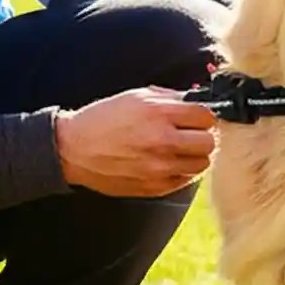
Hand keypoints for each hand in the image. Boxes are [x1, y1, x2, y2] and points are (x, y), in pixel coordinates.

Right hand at [54, 87, 216, 196]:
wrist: (74, 150)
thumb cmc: (103, 120)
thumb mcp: (135, 97)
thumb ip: (169, 98)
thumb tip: (194, 101)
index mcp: (159, 114)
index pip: (206, 116)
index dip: (203, 115)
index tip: (197, 117)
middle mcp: (163, 142)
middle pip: (209, 142)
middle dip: (203, 135)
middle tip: (192, 133)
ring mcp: (160, 168)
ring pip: (202, 164)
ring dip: (195, 155)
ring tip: (181, 150)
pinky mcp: (154, 187)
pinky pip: (186, 181)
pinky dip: (182, 171)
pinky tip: (168, 162)